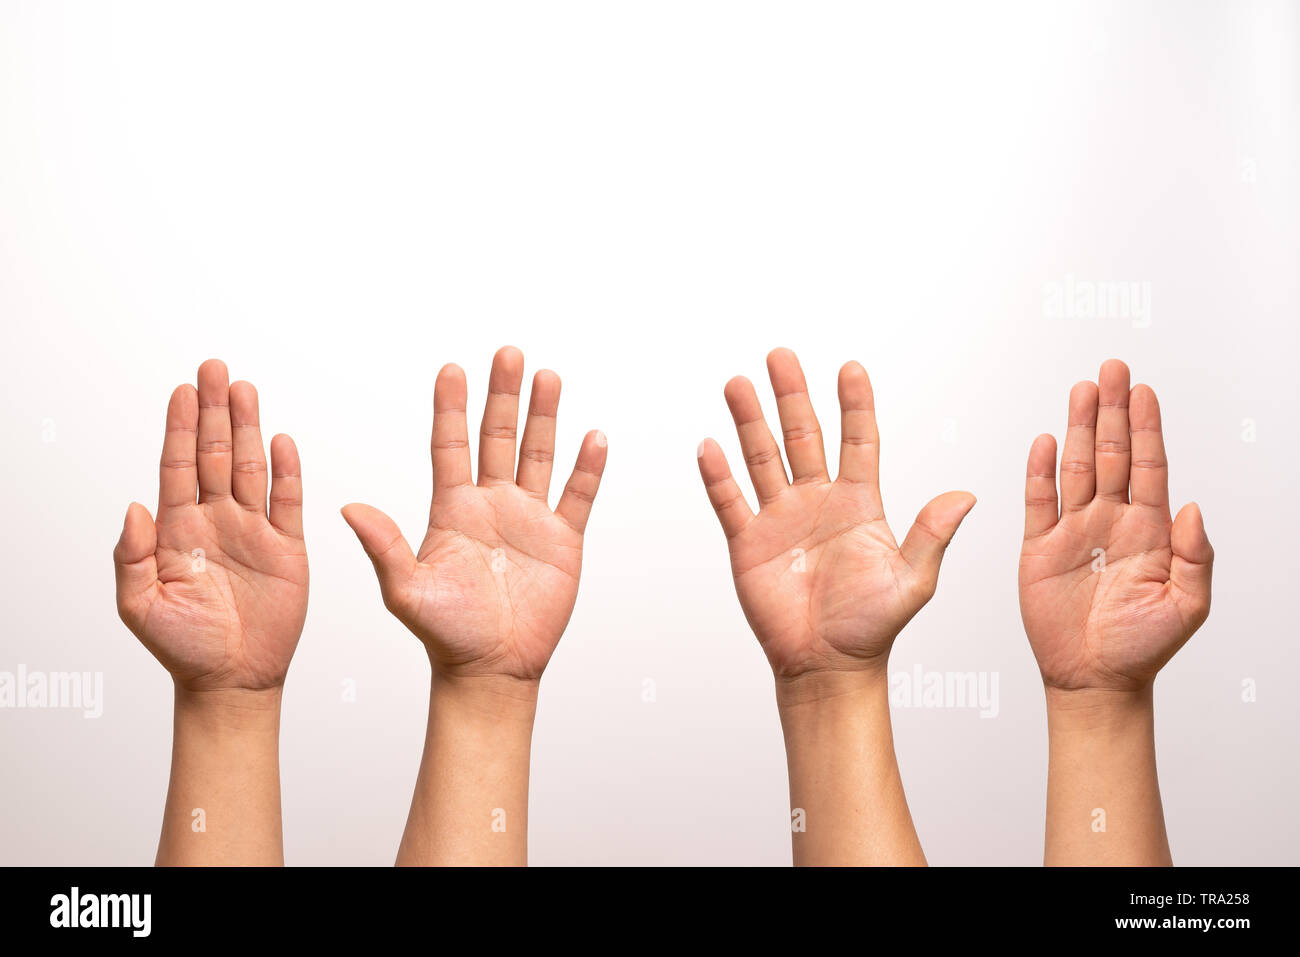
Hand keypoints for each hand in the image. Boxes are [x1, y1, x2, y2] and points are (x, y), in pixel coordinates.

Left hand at [112, 359, 307, 692]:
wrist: (230, 680)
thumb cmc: (183, 648)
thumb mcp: (139, 606)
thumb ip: (130, 556)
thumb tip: (134, 506)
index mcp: (177, 531)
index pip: (178, 467)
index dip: (181, 428)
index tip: (183, 391)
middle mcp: (215, 522)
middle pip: (216, 455)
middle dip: (214, 411)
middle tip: (214, 369)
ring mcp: (252, 532)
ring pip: (251, 468)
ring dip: (248, 428)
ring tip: (244, 389)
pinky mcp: (286, 549)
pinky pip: (287, 502)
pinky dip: (286, 471)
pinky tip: (280, 440)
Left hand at [342, 346, 606, 681]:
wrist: (490, 669)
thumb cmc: (445, 635)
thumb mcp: (406, 590)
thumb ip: (384, 547)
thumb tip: (349, 509)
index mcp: (452, 509)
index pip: (451, 444)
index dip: (452, 407)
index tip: (452, 368)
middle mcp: (491, 505)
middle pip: (498, 437)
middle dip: (503, 395)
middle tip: (508, 353)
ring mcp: (528, 520)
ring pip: (538, 455)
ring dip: (543, 417)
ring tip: (547, 377)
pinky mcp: (561, 542)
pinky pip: (577, 496)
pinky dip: (586, 467)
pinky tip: (593, 436)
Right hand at [696, 349, 974, 678]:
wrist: (828, 667)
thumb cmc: (872, 628)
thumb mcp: (914, 581)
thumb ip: (932, 535)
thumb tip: (965, 495)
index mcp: (858, 504)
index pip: (857, 441)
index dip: (855, 405)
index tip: (851, 367)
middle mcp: (816, 503)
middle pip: (801, 436)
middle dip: (791, 395)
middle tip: (781, 355)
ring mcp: (780, 520)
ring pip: (762, 458)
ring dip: (749, 420)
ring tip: (738, 384)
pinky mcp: (749, 544)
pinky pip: (731, 502)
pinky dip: (719, 475)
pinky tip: (710, 445)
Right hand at [1019, 359, 1212, 692]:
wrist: (1095, 679)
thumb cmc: (1143, 647)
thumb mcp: (1187, 605)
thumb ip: (1196, 556)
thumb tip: (1192, 507)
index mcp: (1150, 530)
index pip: (1148, 466)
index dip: (1146, 428)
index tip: (1144, 391)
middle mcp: (1112, 521)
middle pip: (1110, 454)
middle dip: (1112, 411)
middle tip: (1112, 369)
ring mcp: (1074, 531)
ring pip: (1075, 467)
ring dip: (1077, 427)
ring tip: (1082, 389)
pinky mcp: (1039, 547)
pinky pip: (1038, 501)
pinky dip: (1040, 471)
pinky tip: (1045, 440)